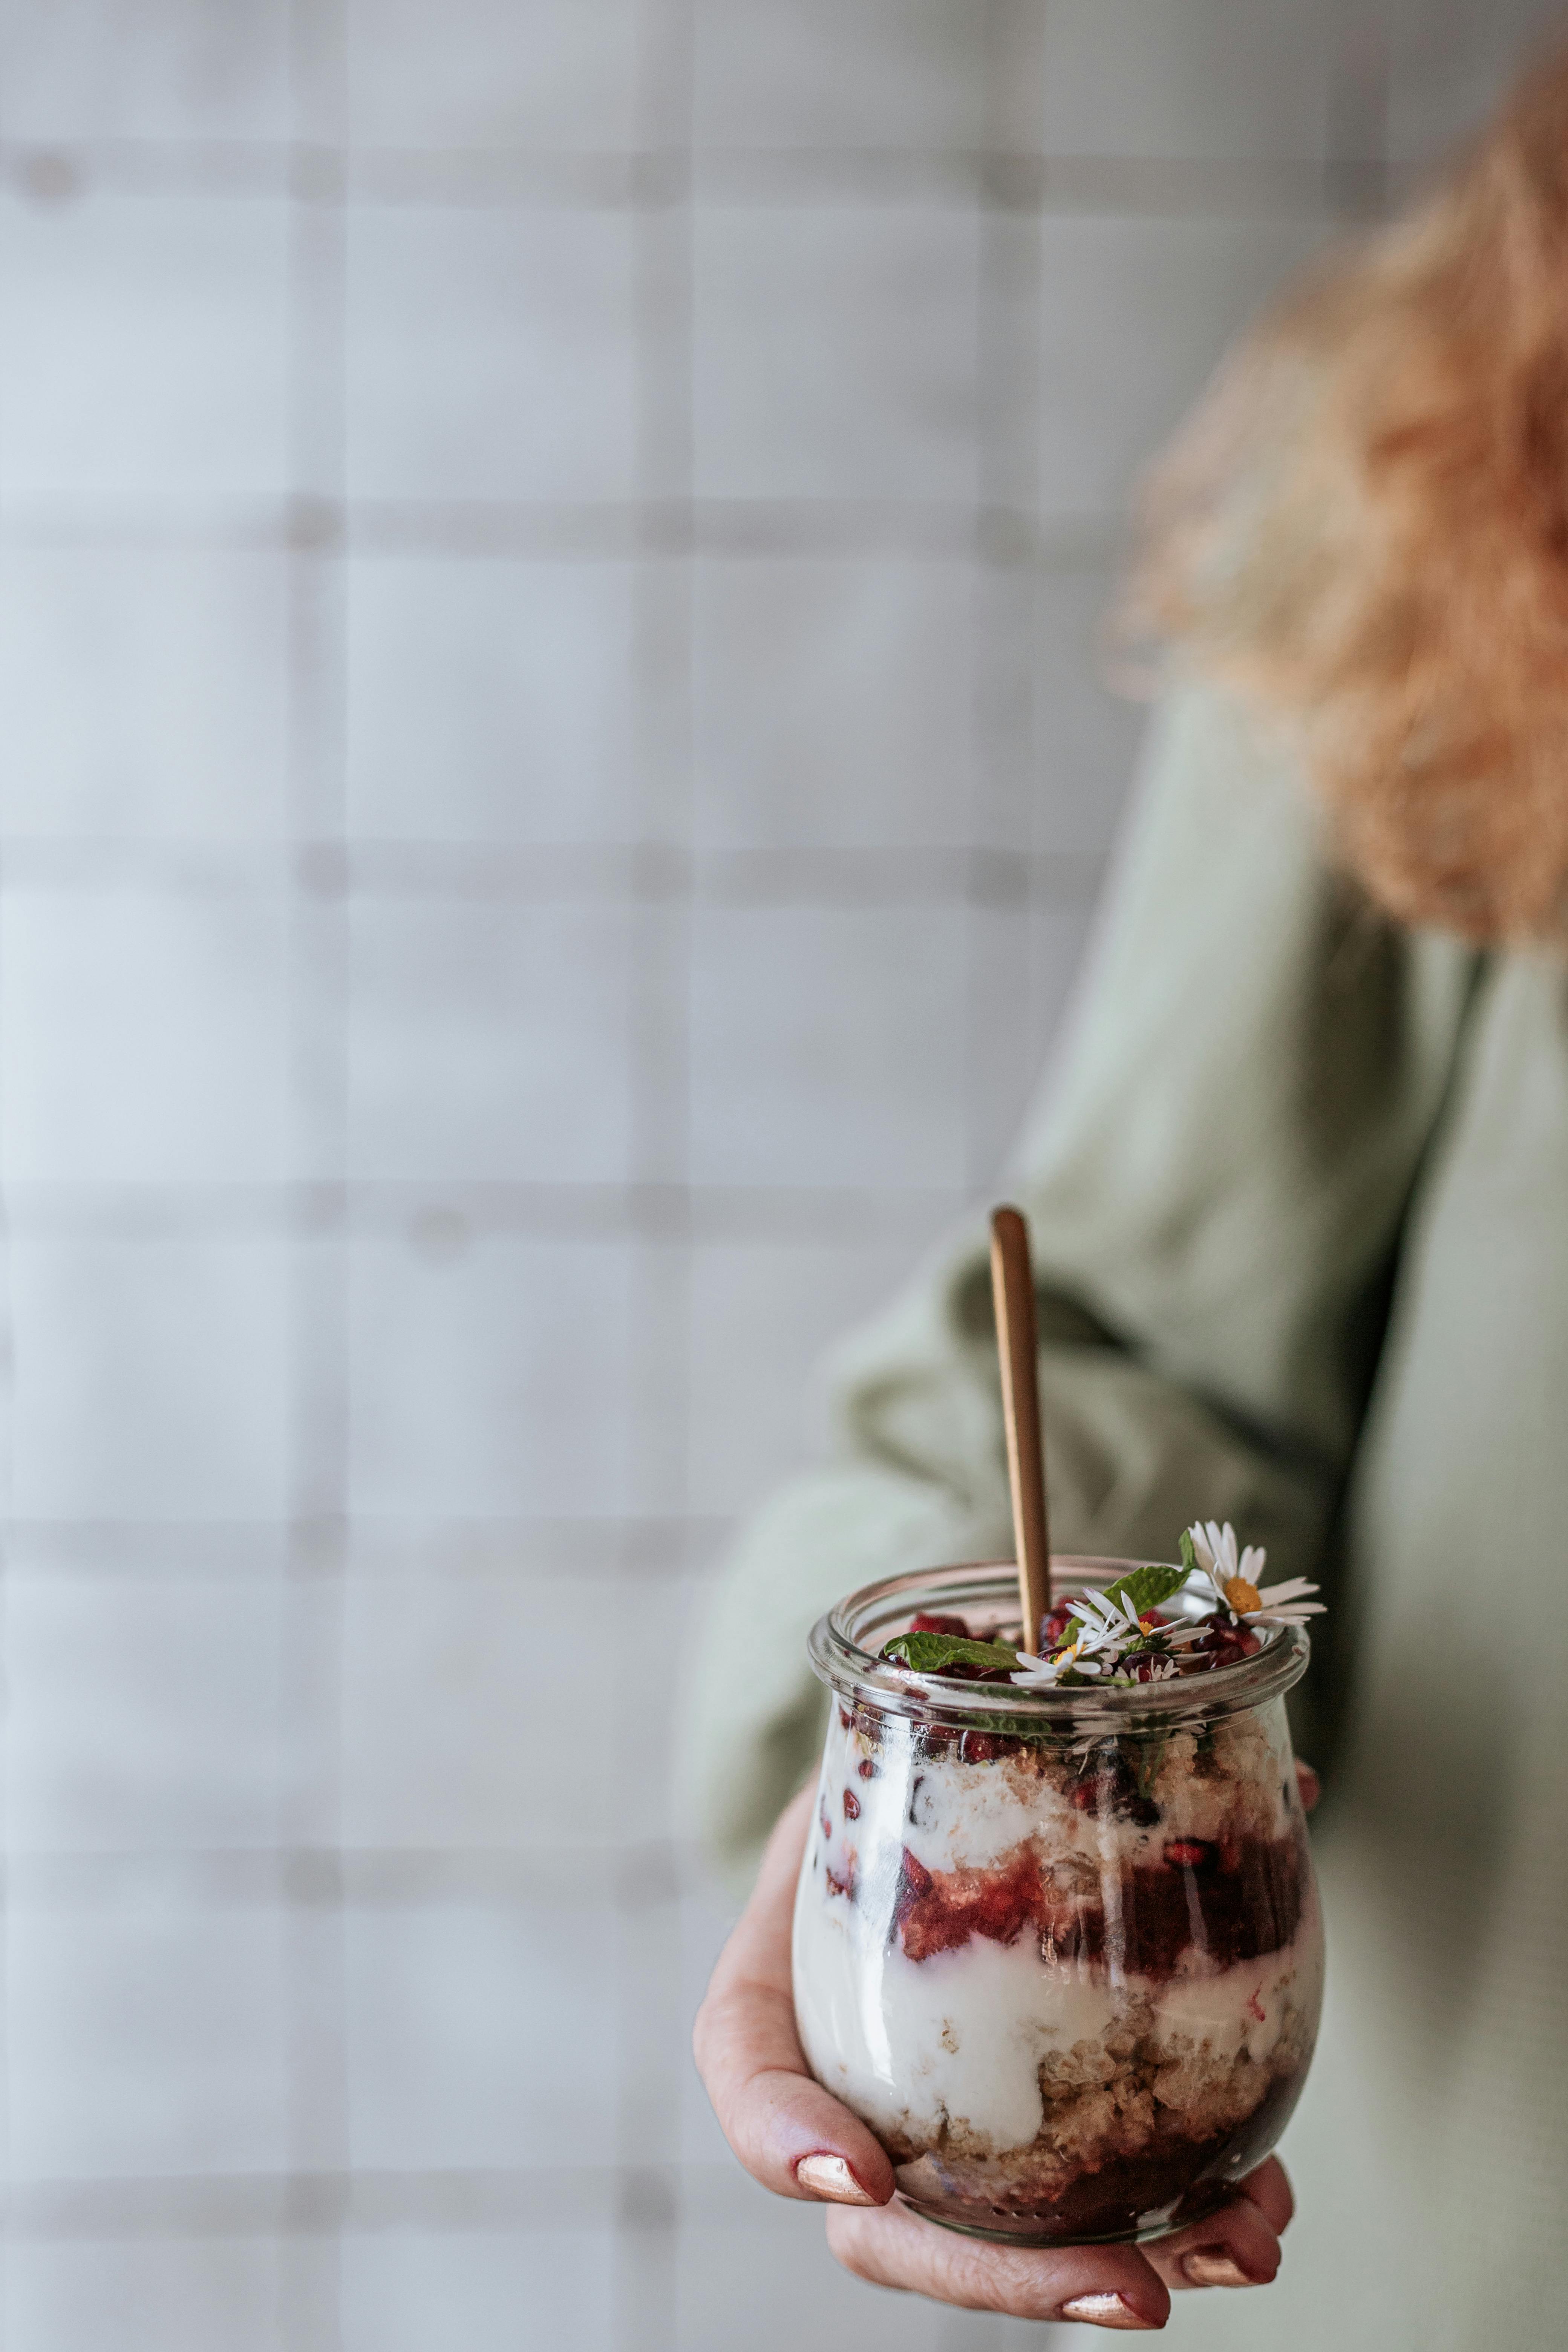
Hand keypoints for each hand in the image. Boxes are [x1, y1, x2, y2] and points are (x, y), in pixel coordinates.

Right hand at [693, 1775, 1313, 2329]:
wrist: (934, 1780)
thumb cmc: (917, 1752)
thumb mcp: (927, 1718)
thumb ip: (1017, 1710)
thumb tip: (1218, 1740)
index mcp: (790, 1963)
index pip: (745, 2067)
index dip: (783, 2137)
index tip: (860, 2176)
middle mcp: (851, 2066)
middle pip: (886, 2223)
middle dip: (1009, 2278)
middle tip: (1134, 2289)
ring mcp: (934, 2116)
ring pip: (997, 2240)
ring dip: (1120, 2269)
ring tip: (1248, 2245)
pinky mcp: (1016, 2129)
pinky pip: (1074, 2204)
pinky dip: (1172, 2214)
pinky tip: (1261, 2198)